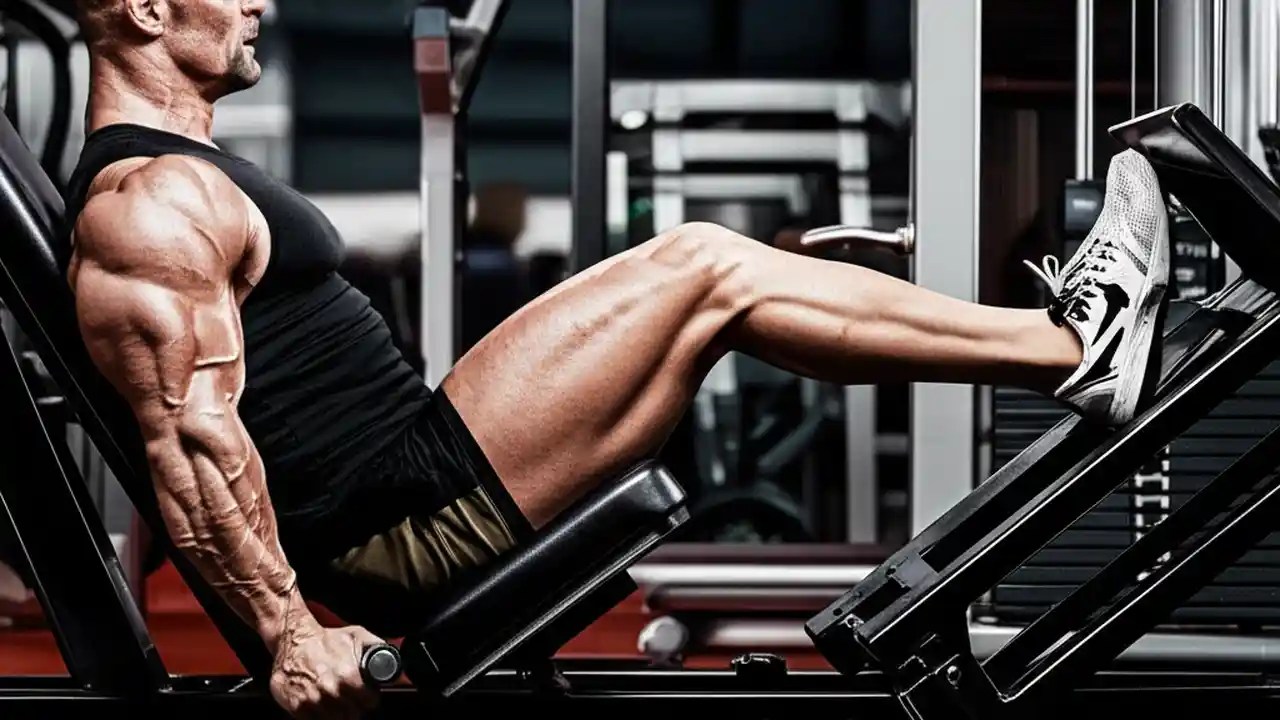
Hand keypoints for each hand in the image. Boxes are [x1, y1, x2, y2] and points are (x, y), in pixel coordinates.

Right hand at [270, 618, 384, 719]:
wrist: (293, 640)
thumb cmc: (326, 639)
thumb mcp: (357, 635)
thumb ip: (377, 647)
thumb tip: (391, 660)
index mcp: (348, 676)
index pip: (369, 702)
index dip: (369, 698)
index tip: (366, 695)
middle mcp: (331, 691)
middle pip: (353, 714)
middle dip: (355, 706)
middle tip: (351, 698)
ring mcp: (313, 701)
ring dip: (338, 713)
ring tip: (337, 700)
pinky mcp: (297, 707)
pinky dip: (320, 715)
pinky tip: (322, 704)